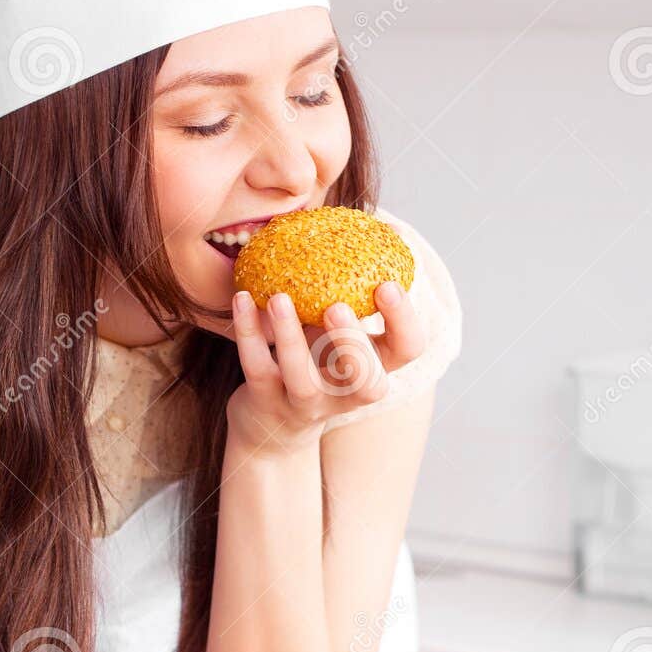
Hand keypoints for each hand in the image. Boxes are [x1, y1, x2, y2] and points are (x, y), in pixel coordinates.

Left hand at [226, 282, 423, 453]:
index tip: (386, 285)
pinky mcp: (267, 403)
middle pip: (367, 381)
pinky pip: (257, 368)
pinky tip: (243, 299)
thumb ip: (352, 293)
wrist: (271, 425)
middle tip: (336, 306)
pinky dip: (248, 333)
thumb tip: (371, 226)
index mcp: (374, 367)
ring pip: (303, 379)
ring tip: (279, 298)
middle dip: (352, 343)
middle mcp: (346, 393)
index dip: (403, 321)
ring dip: (291, 338)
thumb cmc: (314, 361)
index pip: (408, 349)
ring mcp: (306, 403)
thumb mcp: (338, 332)